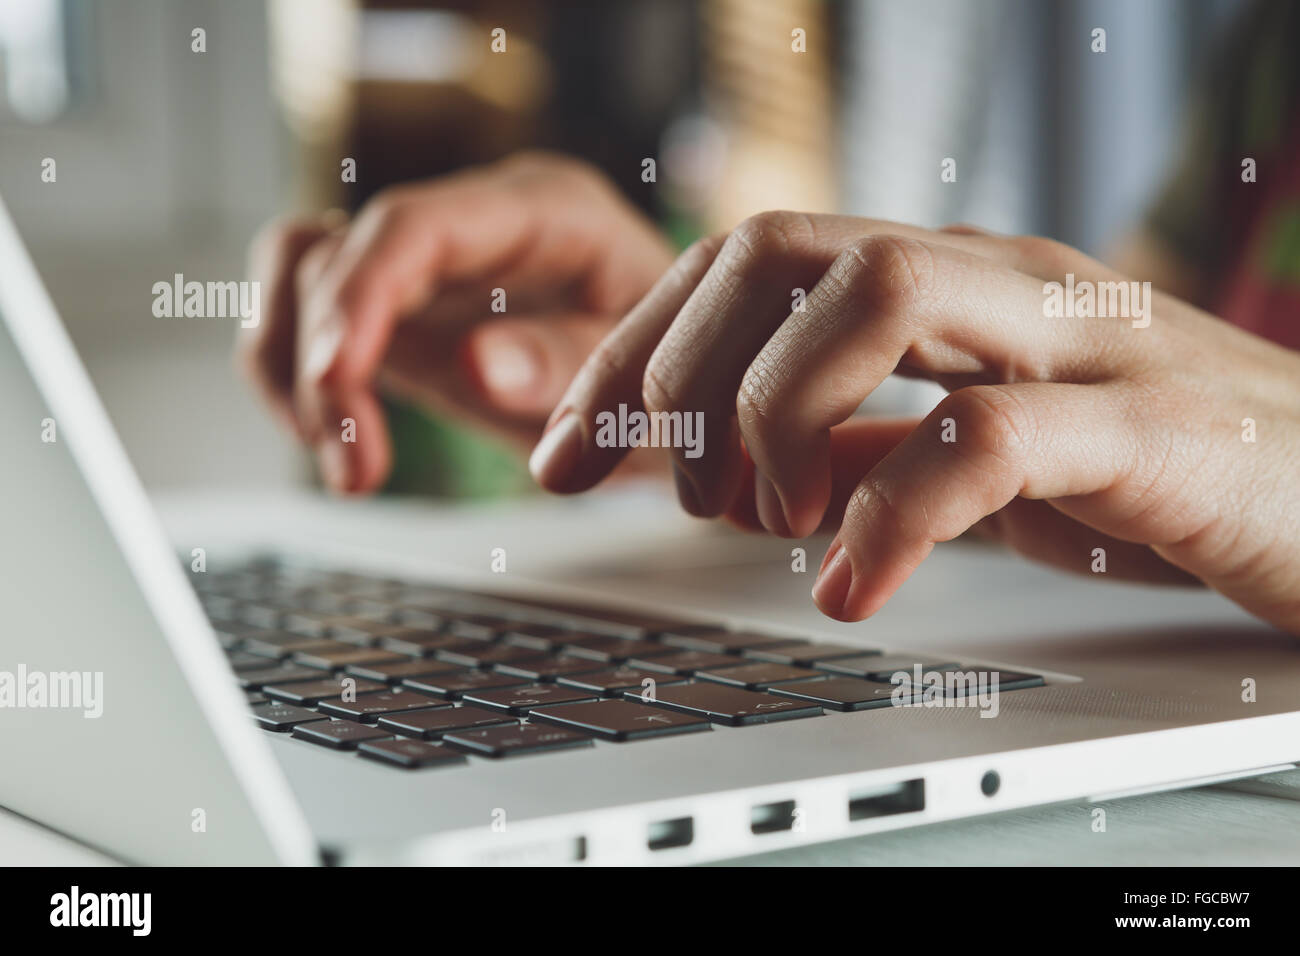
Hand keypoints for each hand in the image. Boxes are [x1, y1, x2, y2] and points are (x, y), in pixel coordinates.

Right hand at [238, 152, 673, 492]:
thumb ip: (571, 362)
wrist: (680, 389)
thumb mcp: (652, 377)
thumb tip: (477, 364)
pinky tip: (329, 435)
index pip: (416, 225)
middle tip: (355, 470)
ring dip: (291, 365)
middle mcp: (474, 223)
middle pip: (345, 253)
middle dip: (325, 363)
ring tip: (342, 462)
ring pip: (303, 268)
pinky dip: (292, 369)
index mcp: (545, 211)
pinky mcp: (405, 311)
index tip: (335, 379)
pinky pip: (309, 310)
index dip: (359, 296)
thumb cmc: (676, 374)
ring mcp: (432, 264)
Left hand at [530, 211, 1299, 633]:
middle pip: (780, 248)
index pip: (745, 262)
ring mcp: (1079, 341)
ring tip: (770, 524)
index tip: (563, 449)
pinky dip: (891, 514)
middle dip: (678, 374)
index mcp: (951, 284)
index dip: (632, 350)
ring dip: (775, 416)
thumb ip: (876, 444)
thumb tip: (763, 468)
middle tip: (680, 498)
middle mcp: (1000, 284)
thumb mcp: (981, 457)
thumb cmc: (1163, 473)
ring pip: (876, 292)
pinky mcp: (1154, 427)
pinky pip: (991, 437)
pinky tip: (849, 586)